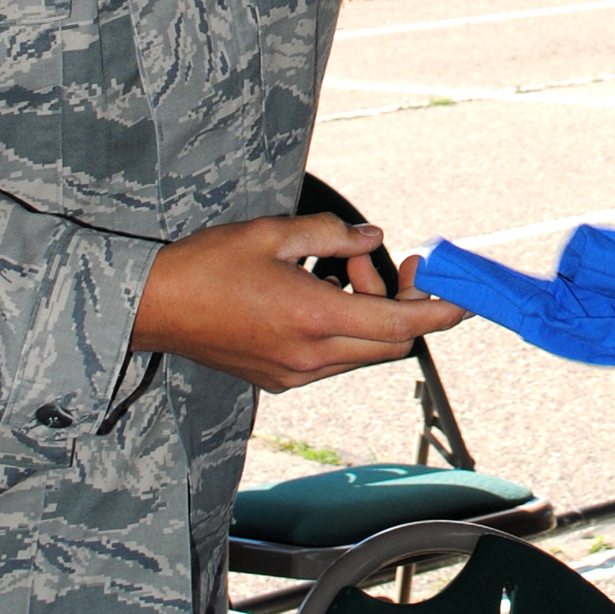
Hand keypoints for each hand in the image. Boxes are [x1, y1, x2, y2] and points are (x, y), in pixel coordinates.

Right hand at [130, 211, 468, 391]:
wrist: (151, 308)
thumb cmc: (206, 265)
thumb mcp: (273, 233)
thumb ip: (332, 234)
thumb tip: (372, 238)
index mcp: (315, 318)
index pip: (403, 324)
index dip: (441, 312)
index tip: (463, 297)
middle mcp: (311, 357)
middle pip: (391, 343)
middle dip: (401, 303)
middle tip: (372, 261)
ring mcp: (295, 375)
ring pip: (363, 352)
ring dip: (368, 314)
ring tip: (333, 271)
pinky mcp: (279, 380)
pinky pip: (334, 360)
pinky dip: (342, 329)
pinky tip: (315, 295)